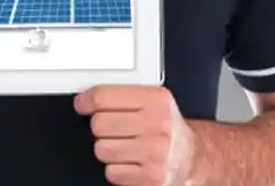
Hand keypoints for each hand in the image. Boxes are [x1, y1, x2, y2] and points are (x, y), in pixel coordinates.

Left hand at [74, 85, 194, 185]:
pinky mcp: (151, 177)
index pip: (104, 97)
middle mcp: (158, 125)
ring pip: (102, 149)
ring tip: (124, 146)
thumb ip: (124, 96)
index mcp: (157, 100)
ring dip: (108, 149)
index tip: (83, 104)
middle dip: (101, 127)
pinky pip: (112, 172)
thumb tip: (88, 98)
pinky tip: (130, 162)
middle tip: (112, 128)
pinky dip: (117, 169)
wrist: (191, 157)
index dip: (87, 101)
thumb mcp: (154, 102)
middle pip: (99, 124)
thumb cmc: (167, 129)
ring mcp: (155, 152)